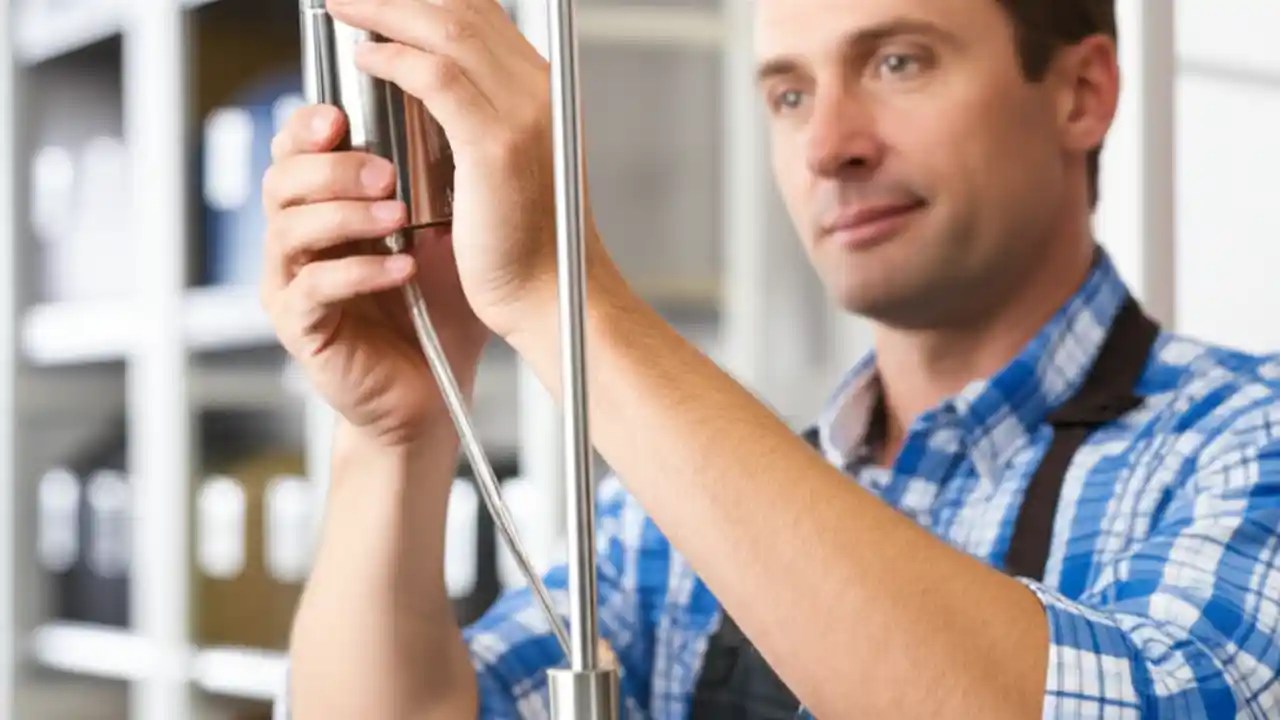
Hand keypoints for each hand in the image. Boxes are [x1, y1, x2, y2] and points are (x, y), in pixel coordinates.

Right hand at [260, 104, 489, 448]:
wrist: (434, 388)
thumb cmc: (435, 310)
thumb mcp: (443, 234)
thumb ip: (436, 184)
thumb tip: (456, 124)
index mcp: (324, 206)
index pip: (294, 149)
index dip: (309, 126)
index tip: (343, 116)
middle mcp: (298, 241)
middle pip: (281, 181)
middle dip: (331, 169)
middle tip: (385, 173)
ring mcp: (292, 284)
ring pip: (289, 230)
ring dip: (345, 216)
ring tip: (398, 218)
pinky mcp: (301, 327)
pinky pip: (313, 288)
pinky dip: (358, 272)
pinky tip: (400, 269)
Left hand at [327, 0, 610, 341]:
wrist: (550, 293)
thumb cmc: (527, 242)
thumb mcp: (511, 164)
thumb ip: (483, 118)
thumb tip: (434, 89)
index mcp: (544, 92)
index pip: (484, 15)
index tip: (387, 2)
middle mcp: (539, 91)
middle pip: (464, 8)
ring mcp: (522, 114)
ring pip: (447, 29)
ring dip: (386, 13)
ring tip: (347, 12)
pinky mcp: (494, 145)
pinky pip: (434, 78)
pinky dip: (395, 60)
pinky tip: (368, 60)